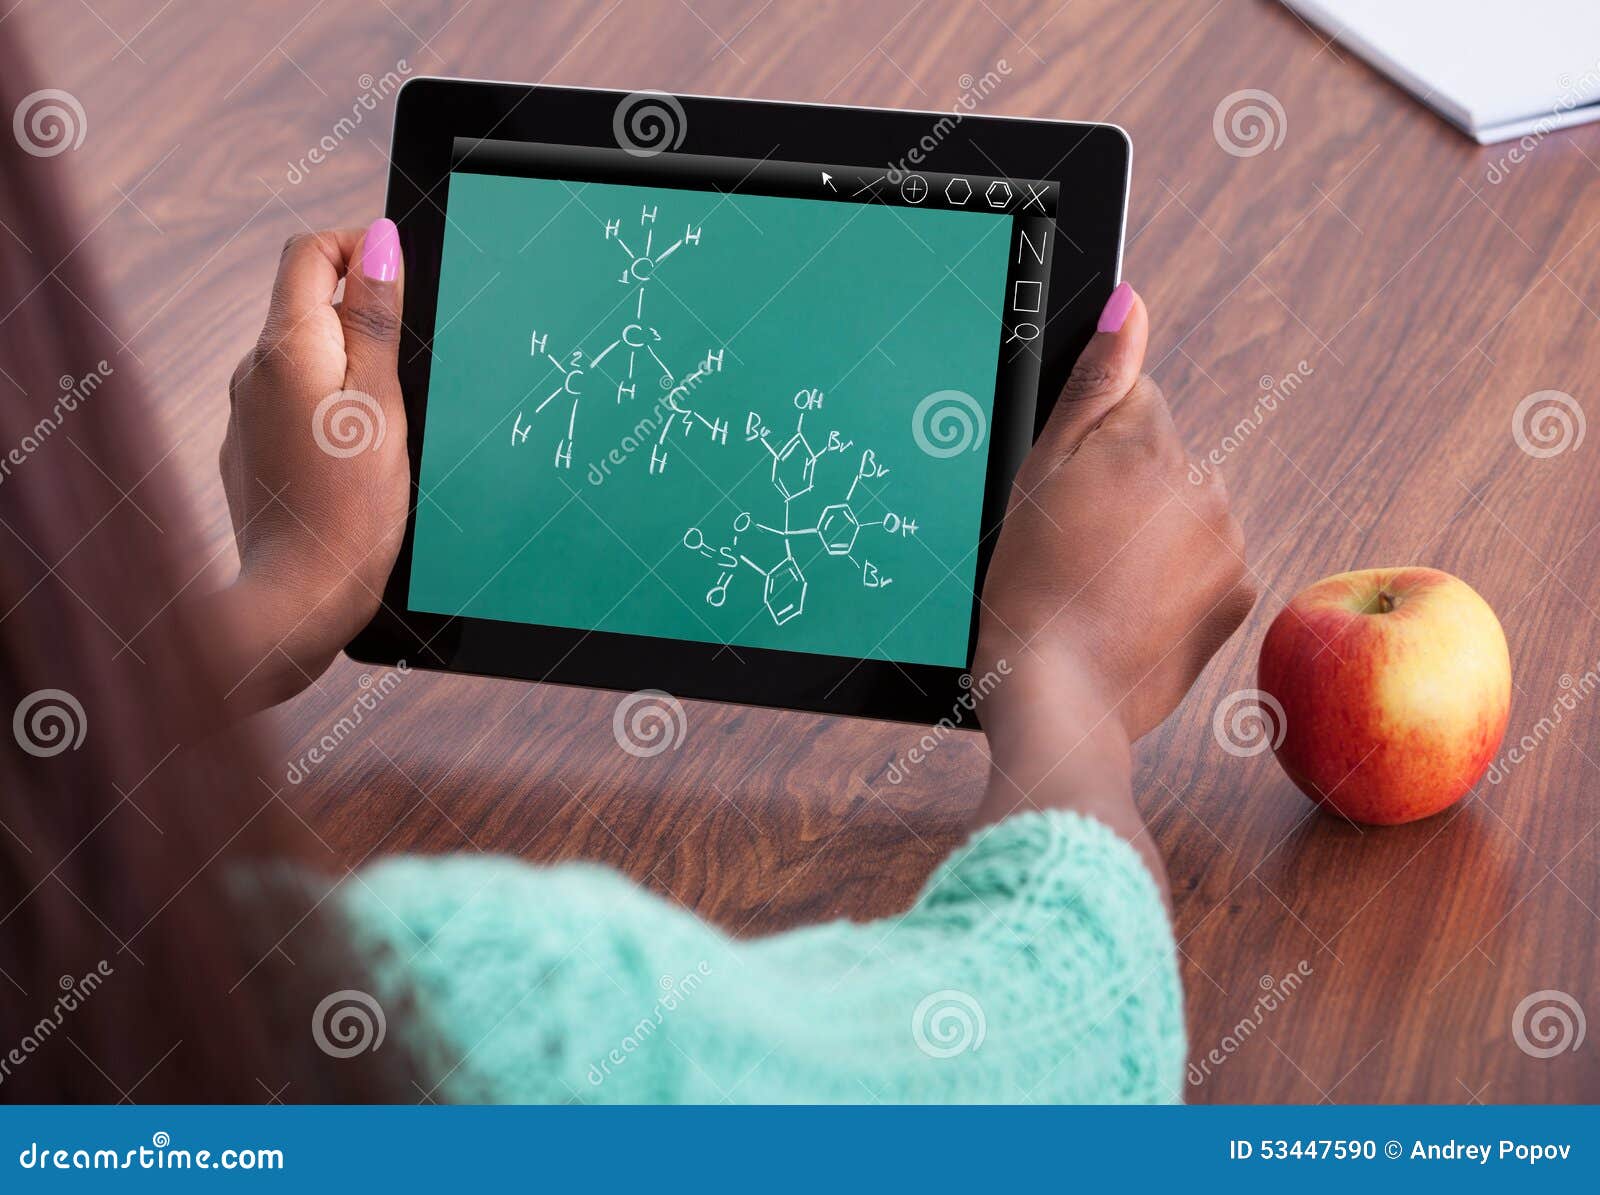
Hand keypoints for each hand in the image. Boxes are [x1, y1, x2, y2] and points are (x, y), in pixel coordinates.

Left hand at [213, 220, 408, 709]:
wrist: (298, 599)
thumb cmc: (351, 512)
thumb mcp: (382, 405)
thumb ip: (376, 320)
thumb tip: (380, 241)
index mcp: (287, 349)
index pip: (311, 251)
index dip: (361, 248)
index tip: (403, 282)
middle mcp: (253, 372)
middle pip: (306, 303)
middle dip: (363, 317)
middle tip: (412, 369)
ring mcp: (246, 412)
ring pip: (303, 357)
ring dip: (348, 368)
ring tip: (390, 423)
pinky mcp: (251, 449)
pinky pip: (292, 402)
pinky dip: (328, 407)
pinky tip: (357, 456)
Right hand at [970, 284, 1255, 870]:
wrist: (1059, 703)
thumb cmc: (1028, 590)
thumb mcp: (1039, 476)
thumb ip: (1094, 384)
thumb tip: (1132, 302)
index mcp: (1150, 443)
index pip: (1131, 401)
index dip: (1086, 447)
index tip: (1062, 499)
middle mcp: (1205, 484)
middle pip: (1162, 457)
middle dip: (1123, 490)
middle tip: (1072, 550)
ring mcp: (1229, 543)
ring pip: (1184, 510)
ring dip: (1149, 535)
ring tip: (1096, 585)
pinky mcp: (1239, 596)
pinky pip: (1206, 562)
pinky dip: (1173, 579)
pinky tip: (1128, 610)